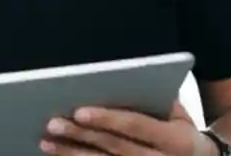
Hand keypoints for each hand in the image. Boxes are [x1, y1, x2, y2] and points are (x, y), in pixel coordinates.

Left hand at [39, 100, 215, 155]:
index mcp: (176, 141)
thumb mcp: (181, 116)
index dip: (108, 119)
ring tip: (47, 141)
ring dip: (72, 154)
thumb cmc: (183, 135)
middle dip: (81, 136)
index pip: (136, 126)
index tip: (79, 111)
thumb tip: (121, 81)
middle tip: (53, 123)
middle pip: (115, 148)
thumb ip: (157, 100)